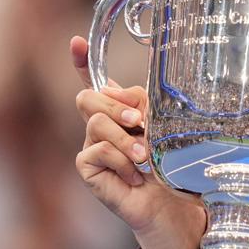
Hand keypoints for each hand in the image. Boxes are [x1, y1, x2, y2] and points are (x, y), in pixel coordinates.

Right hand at [71, 36, 205, 248]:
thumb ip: (144, 106)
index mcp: (120, 113)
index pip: (94, 83)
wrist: (173, 206)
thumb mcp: (165, 130)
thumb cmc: (172, 169)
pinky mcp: (87, 168)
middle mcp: (101, 127)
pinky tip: (136, 176)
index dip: (80, 62)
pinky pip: (95, 151)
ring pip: (95, 123)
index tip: (75, 41)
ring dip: (125, 139)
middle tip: (140, 122)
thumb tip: (116, 88)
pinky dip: (120, 161)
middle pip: (89, 97)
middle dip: (116, 106)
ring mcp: (92, 146)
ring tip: (145, 158)